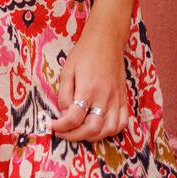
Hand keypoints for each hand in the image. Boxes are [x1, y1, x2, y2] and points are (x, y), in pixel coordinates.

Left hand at [50, 22, 128, 142]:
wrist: (106, 41)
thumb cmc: (84, 54)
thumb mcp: (67, 70)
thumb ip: (64, 94)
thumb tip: (63, 114)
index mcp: (88, 88)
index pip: (74, 117)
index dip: (61, 126)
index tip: (52, 126)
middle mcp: (105, 97)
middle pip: (92, 129)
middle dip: (74, 136)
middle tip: (62, 133)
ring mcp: (117, 100)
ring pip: (109, 130)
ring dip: (92, 137)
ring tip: (78, 132)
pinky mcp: (124, 100)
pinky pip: (122, 123)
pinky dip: (110, 131)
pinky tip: (98, 128)